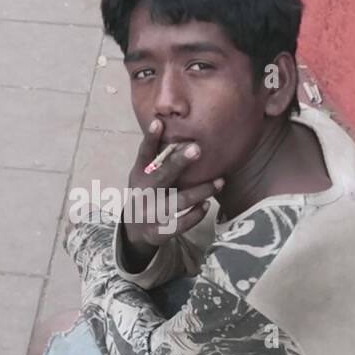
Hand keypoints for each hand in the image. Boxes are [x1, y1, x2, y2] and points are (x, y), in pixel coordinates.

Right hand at [122, 119, 223, 266]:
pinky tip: (207, 205)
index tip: (159, 122)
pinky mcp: (159, 232)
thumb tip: (177, 130)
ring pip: (179, 201)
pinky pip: (181, 223)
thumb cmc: (146, 194)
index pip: (144, 154)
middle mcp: (143, 192)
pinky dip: (196, 214)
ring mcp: (150, 213)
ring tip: (220, 182)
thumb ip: (157, 159)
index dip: (150, 139)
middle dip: (179, 162)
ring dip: (202, 191)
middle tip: (197, 148)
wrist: (134, 231)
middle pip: (163, 176)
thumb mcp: (144, 176)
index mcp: (140, 175)